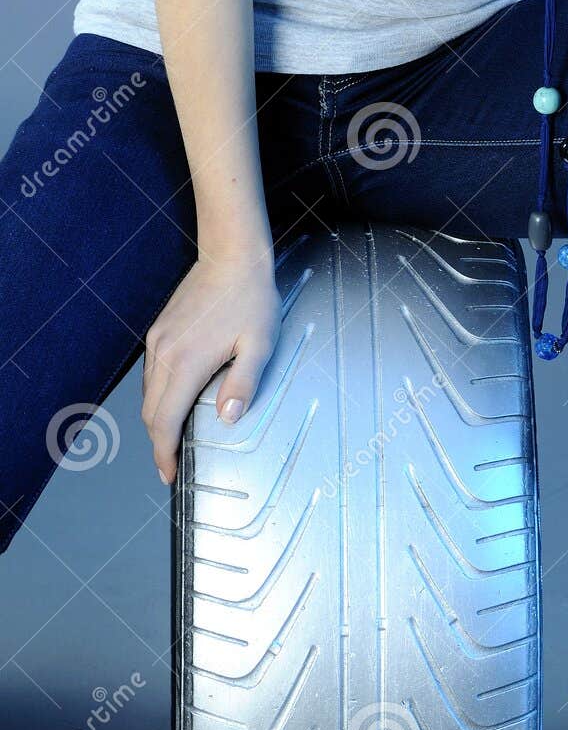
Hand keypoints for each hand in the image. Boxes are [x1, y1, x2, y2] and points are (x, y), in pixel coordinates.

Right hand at [141, 250, 280, 484]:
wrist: (231, 254)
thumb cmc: (250, 298)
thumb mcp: (258, 344)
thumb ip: (243, 384)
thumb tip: (227, 419)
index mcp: (186, 363)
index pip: (164, 422)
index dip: (163, 454)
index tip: (169, 474)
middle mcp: (164, 354)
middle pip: (150, 413)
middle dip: (158, 443)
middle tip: (171, 464)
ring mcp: (157, 340)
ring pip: (148, 393)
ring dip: (157, 419)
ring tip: (174, 437)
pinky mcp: (159, 329)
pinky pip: (151, 373)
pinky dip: (158, 395)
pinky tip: (174, 399)